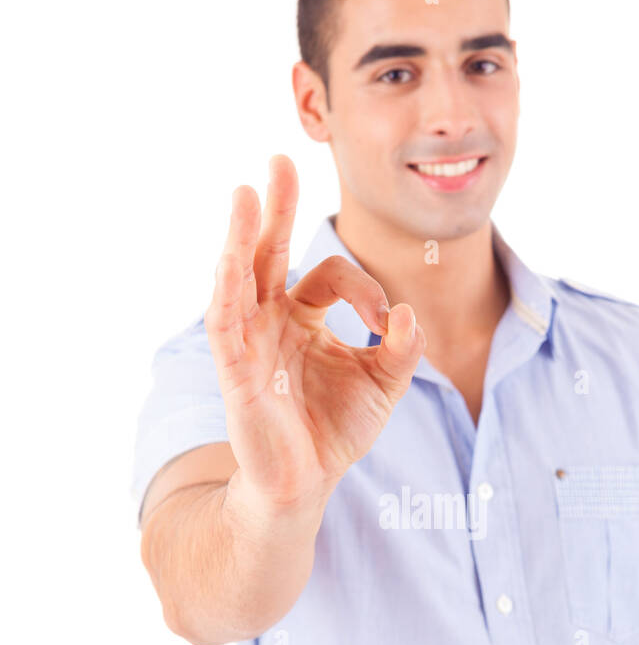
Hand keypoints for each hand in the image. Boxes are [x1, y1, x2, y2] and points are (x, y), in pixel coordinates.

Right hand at [204, 154, 425, 511]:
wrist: (304, 484)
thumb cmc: (334, 432)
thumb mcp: (383, 386)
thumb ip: (403, 349)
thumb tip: (408, 314)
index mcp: (303, 316)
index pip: (330, 275)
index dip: (363, 287)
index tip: (386, 323)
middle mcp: (270, 319)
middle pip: (268, 252)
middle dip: (274, 207)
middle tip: (278, 160)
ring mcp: (248, 341)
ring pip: (239, 277)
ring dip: (241, 237)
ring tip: (244, 194)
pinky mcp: (234, 369)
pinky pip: (225, 322)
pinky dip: (227, 290)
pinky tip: (230, 260)